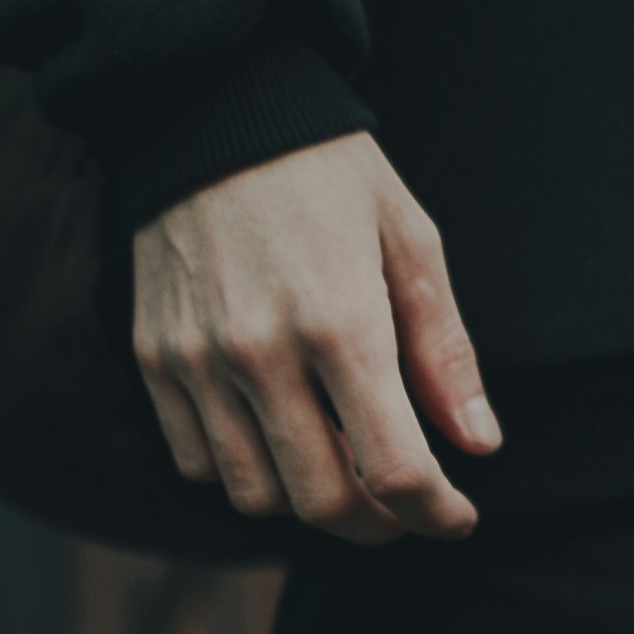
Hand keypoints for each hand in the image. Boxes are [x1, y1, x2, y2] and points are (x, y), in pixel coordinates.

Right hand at [134, 133, 499, 544]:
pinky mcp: (154, 357)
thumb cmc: (327, 169)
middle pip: (323, 500)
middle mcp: (260, 351)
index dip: (436, 513)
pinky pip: (198, 461)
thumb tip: (479, 444)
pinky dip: (246, 473)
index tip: (457, 515)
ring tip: (346, 470)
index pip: (395, 469)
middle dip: (379, 525)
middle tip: (406, 507)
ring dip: (309, 503)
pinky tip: (281, 439)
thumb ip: (443, 351)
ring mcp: (196, 359)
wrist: (210, 108)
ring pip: (255, 495)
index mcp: (340, 320)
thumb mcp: (409, 240)